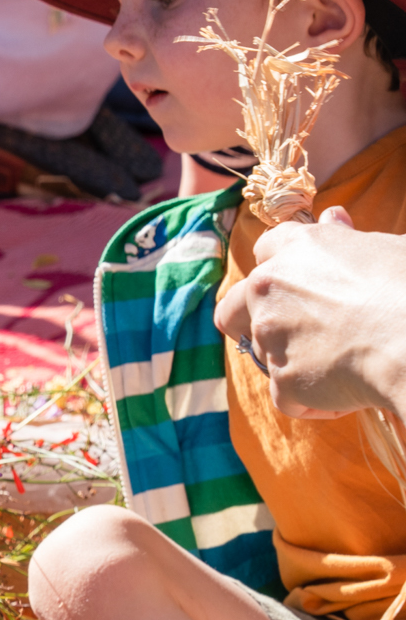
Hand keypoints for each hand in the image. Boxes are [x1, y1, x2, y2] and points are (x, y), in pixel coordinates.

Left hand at [214, 207, 405, 418]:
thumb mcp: (386, 247)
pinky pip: (288, 397)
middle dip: (250, 322)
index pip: (267, 250)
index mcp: (297, 248)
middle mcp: (269, 287)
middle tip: (289, 333)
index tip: (303, 282)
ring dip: (294, 362)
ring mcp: (270, 335)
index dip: (281, 267)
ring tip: (342, 364)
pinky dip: (313, 401)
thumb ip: (347, 238)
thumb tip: (332, 218)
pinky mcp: (282, 380)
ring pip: (264, 355)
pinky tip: (348, 394)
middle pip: (233, 308)